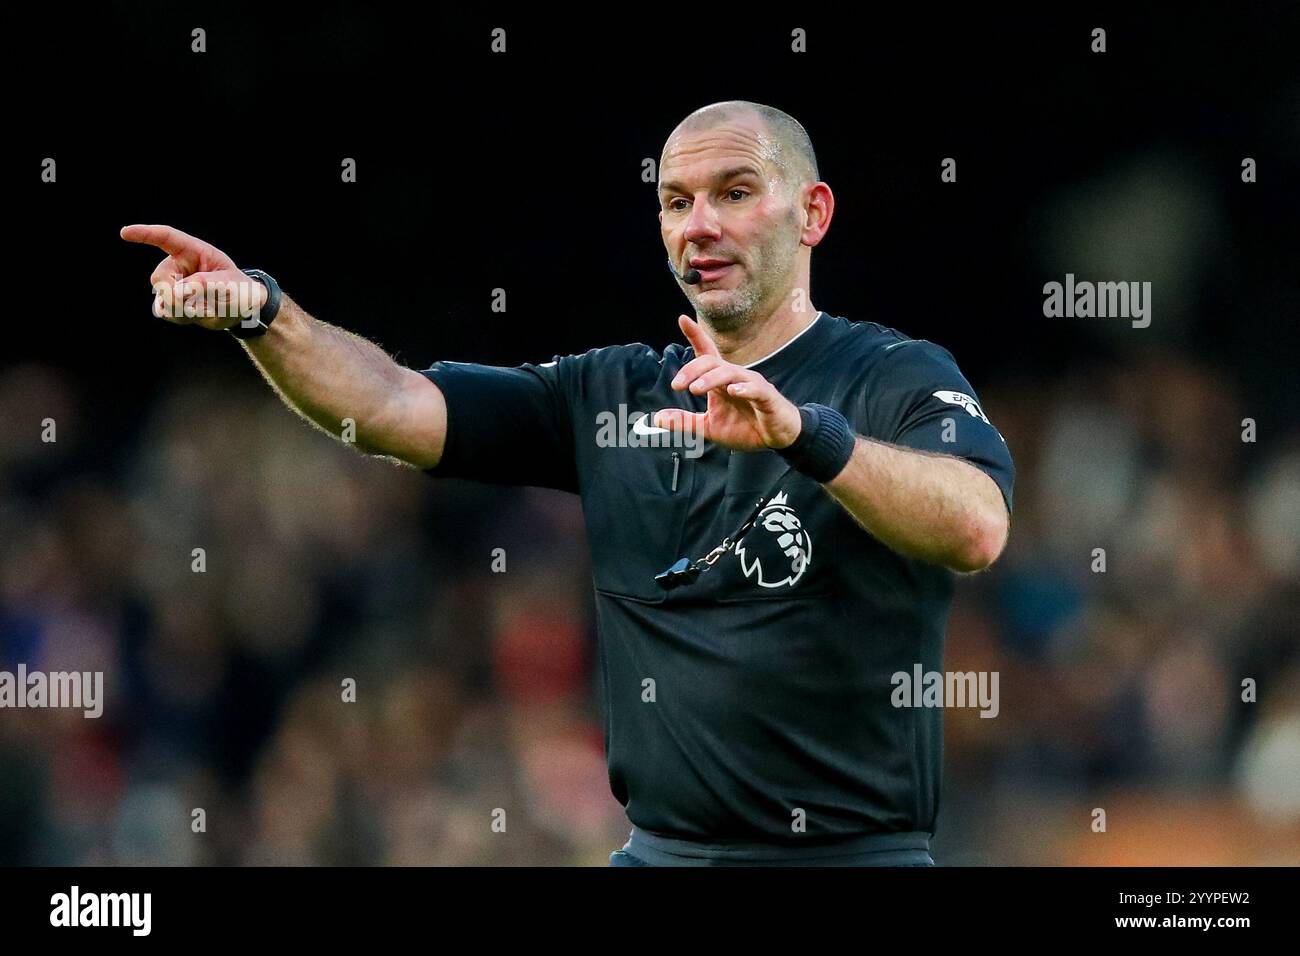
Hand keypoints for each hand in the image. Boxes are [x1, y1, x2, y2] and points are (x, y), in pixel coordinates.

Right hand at [120, 223, 264, 329]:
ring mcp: (173, 285)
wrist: (243, 308)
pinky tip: (201, 313)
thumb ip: (206, 285)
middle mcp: (178, 266)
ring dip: (186, 309)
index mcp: (193, 251)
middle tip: (201, 304)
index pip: (167, 238)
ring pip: (163, 299)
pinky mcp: (172, 303)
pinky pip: (168, 313)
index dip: (145, 234)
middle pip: (160, 279)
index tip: (125, 233)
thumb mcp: (231, 284)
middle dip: (175, 295)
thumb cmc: (239, 288)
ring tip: (209, 307)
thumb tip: (177, 292)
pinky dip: (185, 318)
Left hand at [653, 315, 802, 451]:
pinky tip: (732, 391)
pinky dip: (744, 389)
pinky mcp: (767, 397)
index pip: (706, 354)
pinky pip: (756, 389)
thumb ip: (685, 422)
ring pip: (730, 373)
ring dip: (711, 379)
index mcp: (720, 382)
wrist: (776, 438)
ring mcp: (752, 385)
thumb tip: (657, 417)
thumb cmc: (745, 427)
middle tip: (677, 385)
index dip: (696, 335)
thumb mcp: (709, 428)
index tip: (682, 320)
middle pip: (712, 363)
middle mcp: (734, 378)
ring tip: (695, 388)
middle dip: (692, 370)